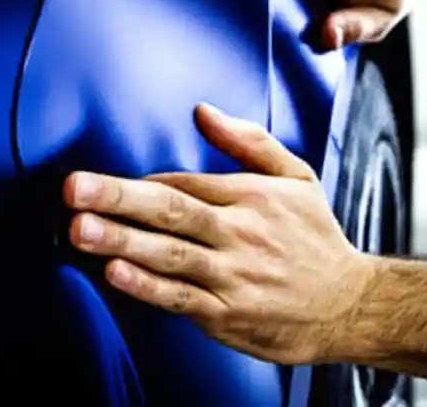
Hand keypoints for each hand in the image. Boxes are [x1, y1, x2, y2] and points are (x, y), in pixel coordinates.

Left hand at [63, 104, 375, 364]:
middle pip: (171, 210)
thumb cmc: (316, 238)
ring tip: (80, 228)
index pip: (182, 182)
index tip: (97, 184)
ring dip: (121, 241)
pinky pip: (180, 299)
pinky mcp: (228, 315)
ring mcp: (232, 277)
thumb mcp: (296, 177)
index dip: (138, 183)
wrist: (352, 305)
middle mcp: (239, 233)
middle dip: (118, 197)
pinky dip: (147, 286)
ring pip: (169, 255)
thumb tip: (202, 111)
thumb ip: (248, 142)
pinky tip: (115, 273)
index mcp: (251, 195)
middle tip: (74, 188)